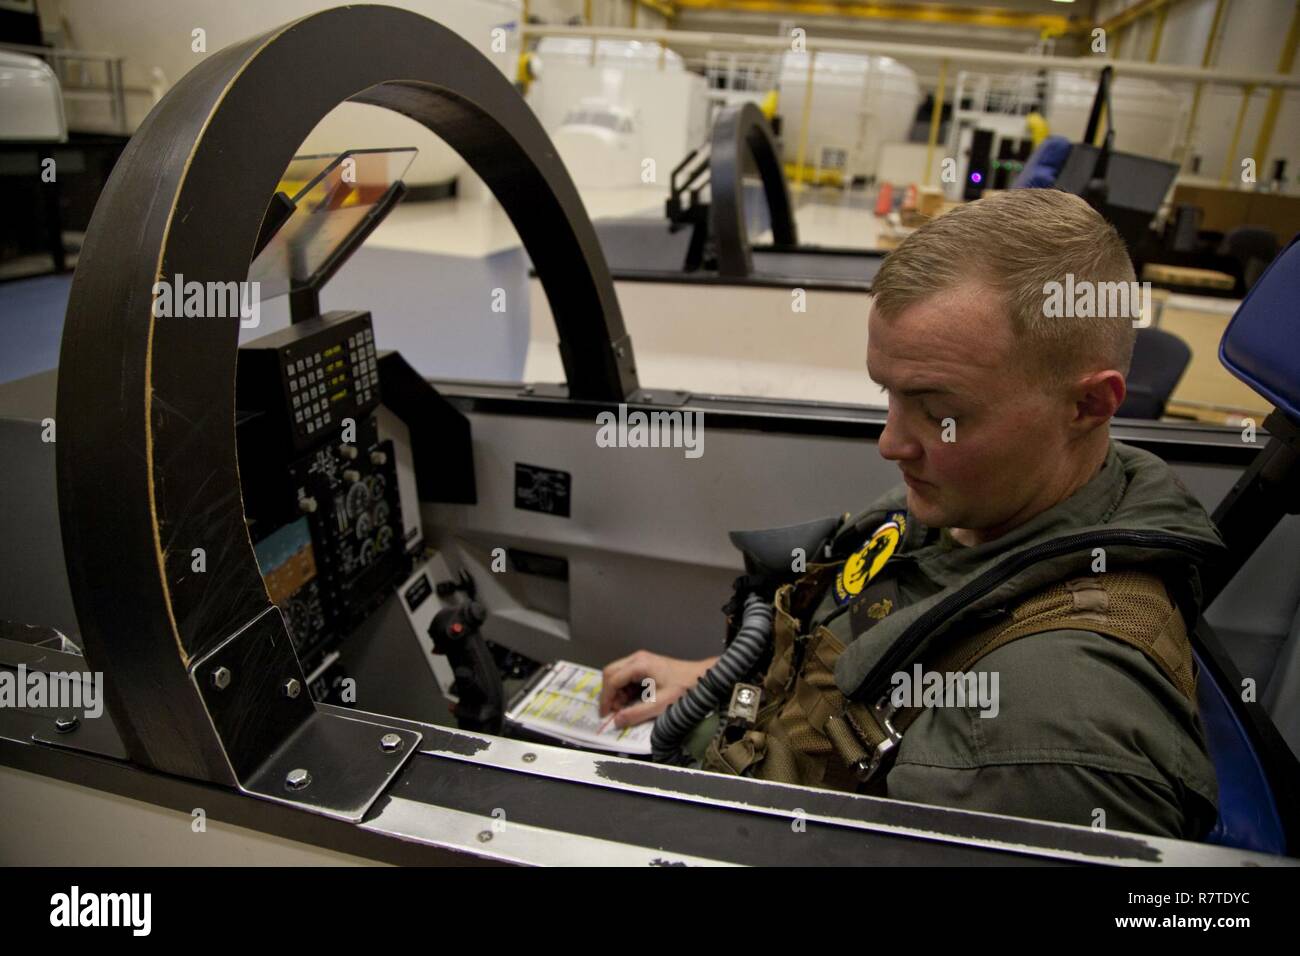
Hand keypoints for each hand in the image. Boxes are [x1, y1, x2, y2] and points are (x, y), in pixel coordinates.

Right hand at [599, 651, 718, 727]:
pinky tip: (631, 702)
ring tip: (623, 709)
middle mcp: (637, 658)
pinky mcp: (646, 664)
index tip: (605, 716)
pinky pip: (627, 675)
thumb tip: (616, 721)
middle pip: (610, 673)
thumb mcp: (660, 705)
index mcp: (639, 664)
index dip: (606, 699)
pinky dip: (624, 689)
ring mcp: (641, 660)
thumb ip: (637, 714)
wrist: (704, 677)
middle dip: (608, 694)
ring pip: (617, 674)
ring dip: (616, 692)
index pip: (612, 680)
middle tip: (612, 712)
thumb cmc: (684, 689)